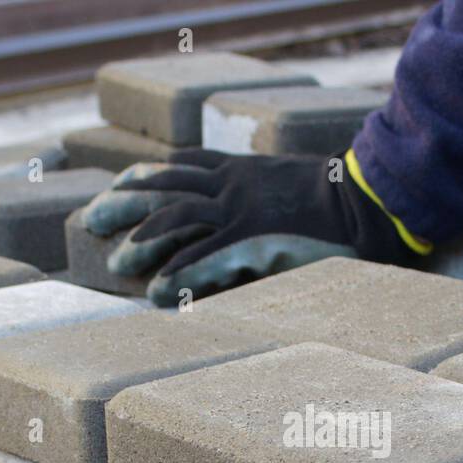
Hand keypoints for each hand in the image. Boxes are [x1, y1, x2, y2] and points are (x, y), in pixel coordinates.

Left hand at [82, 149, 415, 305]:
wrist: (371, 204)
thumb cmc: (337, 205)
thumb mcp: (287, 190)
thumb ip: (256, 203)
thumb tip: (236, 237)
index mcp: (239, 170)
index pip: (177, 167)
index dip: (140, 179)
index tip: (114, 189)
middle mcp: (233, 185)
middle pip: (162, 188)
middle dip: (121, 204)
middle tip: (91, 223)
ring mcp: (243, 211)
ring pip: (174, 219)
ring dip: (141, 243)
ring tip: (116, 265)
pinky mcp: (256, 240)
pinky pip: (204, 258)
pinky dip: (176, 276)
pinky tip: (157, 295)